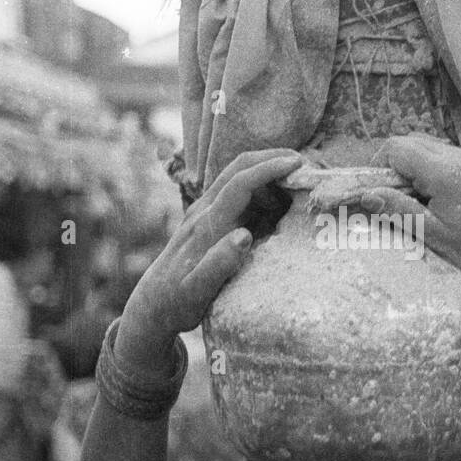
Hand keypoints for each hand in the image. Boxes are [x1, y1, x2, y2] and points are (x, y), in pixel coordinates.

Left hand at [117, 149, 301, 372]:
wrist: (153, 302)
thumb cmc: (177, 301)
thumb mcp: (197, 292)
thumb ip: (218, 264)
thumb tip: (244, 236)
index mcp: (207, 224)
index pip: (240, 183)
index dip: (269, 169)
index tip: (297, 164)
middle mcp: (204, 210)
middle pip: (239, 167)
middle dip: (273, 158)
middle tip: (306, 163)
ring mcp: (206, 211)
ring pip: (239, 176)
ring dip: (269, 172)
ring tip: (301, 182)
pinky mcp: (210, 218)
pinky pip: (239, 193)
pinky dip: (263, 189)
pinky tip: (282, 202)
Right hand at [360, 134, 460, 295]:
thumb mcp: (433, 233)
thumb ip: (399, 210)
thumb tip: (366, 195)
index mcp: (444, 171)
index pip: (396, 148)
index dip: (378, 166)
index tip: (376, 192)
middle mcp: (456, 156)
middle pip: (407, 141)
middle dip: (391, 165)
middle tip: (391, 197)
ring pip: (422, 145)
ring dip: (408, 165)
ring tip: (410, 199)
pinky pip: (439, 154)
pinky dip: (424, 167)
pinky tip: (428, 196)